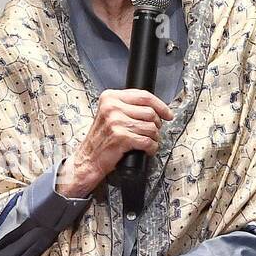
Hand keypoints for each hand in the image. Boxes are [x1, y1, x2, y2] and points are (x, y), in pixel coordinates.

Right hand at [58, 89, 175, 196]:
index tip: (168, 114)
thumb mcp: (110, 114)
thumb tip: (155, 108)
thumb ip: (128, 106)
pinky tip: (146, 150)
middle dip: (156, 125)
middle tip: (151, 132)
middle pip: (150, 112)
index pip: (144, 96)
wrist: (88, 159)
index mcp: (110, 97)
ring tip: (146, 142)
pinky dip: (151, 148)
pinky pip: (148, 141)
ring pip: (151, 128)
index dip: (160, 106)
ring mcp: (116, 122)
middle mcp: (112, 107)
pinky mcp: (121, 137)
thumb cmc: (102, 139)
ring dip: (153, 138)